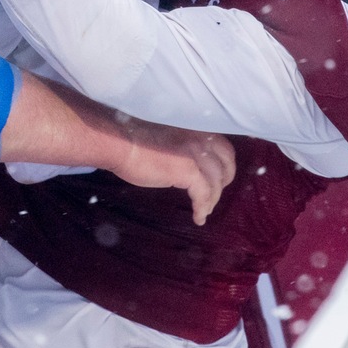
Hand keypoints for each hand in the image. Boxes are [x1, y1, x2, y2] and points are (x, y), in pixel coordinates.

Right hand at [108, 121, 236, 225]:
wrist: (121, 143)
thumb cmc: (134, 140)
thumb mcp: (168, 138)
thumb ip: (183, 147)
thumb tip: (188, 164)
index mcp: (197, 129)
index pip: (223, 147)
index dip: (225, 164)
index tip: (219, 177)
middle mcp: (201, 138)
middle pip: (226, 163)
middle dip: (224, 181)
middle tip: (215, 194)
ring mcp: (196, 154)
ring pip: (216, 182)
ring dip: (212, 199)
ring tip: (204, 211)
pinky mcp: (188, 171)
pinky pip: (203, 195)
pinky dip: (202, 208)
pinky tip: (198, 218)